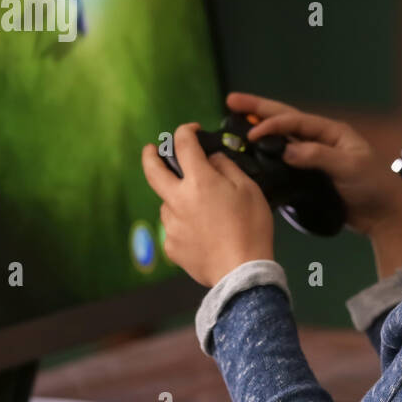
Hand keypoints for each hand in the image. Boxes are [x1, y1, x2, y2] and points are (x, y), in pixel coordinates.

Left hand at [141, 123, 274, 286]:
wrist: (242, 271)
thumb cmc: (251, 227)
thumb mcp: (249, 189)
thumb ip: (227, 168)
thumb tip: (212, 159)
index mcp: (199, 181)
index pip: (184, 144)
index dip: (186, 131)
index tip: (192, 130)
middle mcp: (178, 199)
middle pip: (153, 171)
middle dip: (150, 155)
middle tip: (151, 149)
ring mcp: (171, 224)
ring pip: (167, 203)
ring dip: (177, 198)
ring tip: (200, 209)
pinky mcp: (171, 246)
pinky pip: (174, 228)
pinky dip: (184, 224)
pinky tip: (202, 234)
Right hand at [227, 92, 401, 276]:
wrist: (384, 214)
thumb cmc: (373, 185)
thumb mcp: (349, 167)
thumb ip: (318, 157)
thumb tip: (287, 150)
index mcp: (331, 132)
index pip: (295, 121)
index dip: (272, 124)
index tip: (251, 133)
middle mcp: (321, 140)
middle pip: (285, 119)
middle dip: (258, 110)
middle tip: (231, 101)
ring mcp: (315, 157)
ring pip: (282, 138)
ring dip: (260, 129)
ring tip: (235, 123)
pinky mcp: (310, 175)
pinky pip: (285, 160)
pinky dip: (268, 154)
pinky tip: (252, 154)